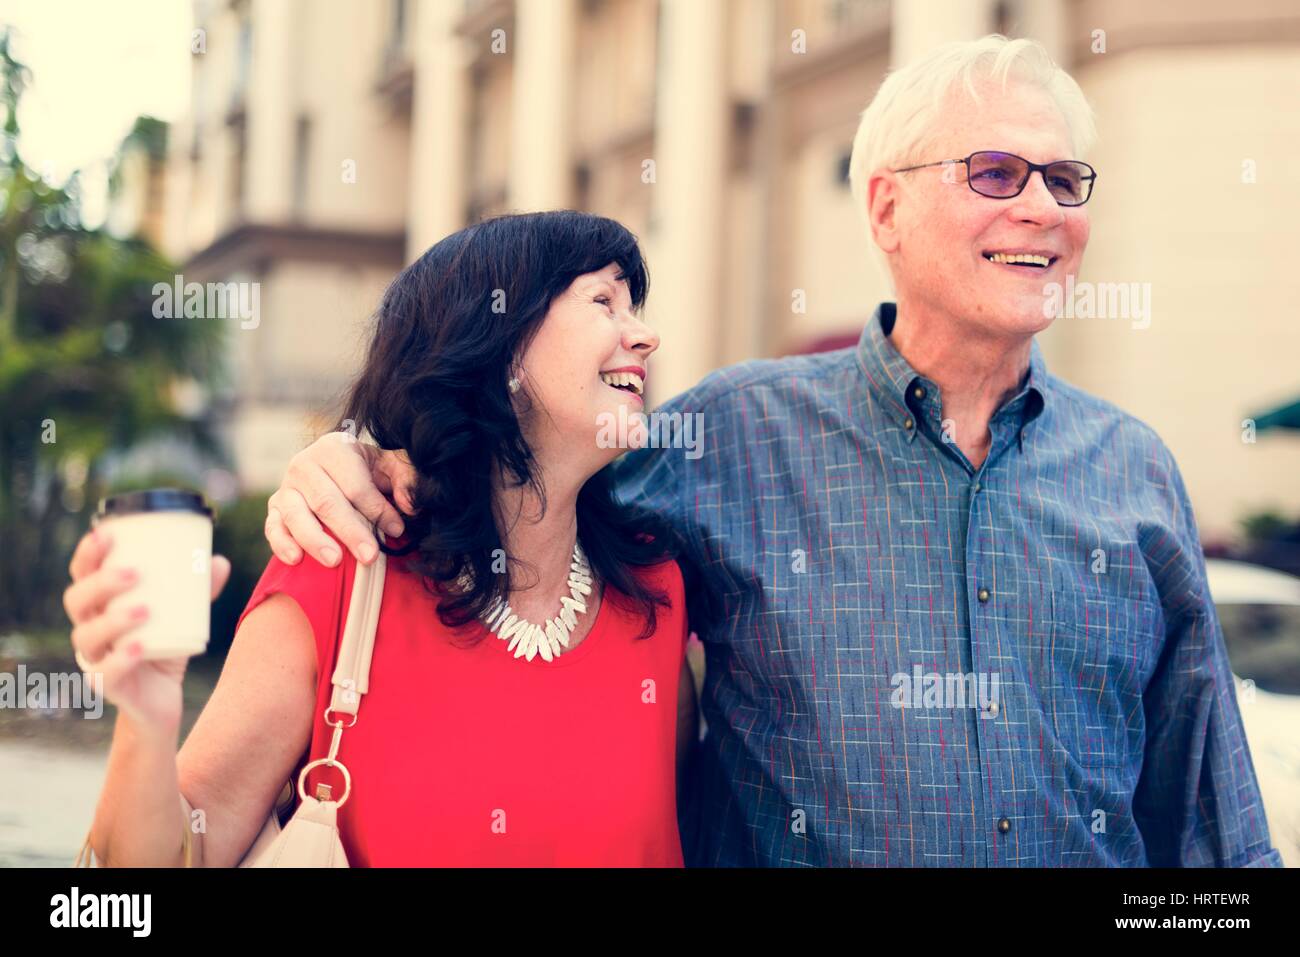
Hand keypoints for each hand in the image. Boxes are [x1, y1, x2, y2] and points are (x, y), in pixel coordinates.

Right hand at [64, 527, 231, 736]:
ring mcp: (96, 659)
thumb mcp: (182, 616)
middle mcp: (90, 630)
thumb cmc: (164, 647)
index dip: (87, 555)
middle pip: (77, 601)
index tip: (105, 534)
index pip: (82, 575)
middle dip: (100, 583)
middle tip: (134, 573)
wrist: (162, 701)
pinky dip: (120, 660)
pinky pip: (105, 675)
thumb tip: (218, 562)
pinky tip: (138, 648)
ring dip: (112, 621)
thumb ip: (198, 590)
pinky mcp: (109, 687)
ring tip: (144, 610)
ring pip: (86, 637)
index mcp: (101, 606)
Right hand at [265, 431, 416, 566]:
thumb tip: (409, 506)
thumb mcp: (388, 466)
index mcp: (335, 448)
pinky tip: (295, 559)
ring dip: (315, 539)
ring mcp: (286, 486)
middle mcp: (305, 464)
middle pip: (327, 501)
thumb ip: (404, 479)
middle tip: (369, 556)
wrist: (333, 469)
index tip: (396, 530)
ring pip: (296, 514)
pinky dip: (281, 543)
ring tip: (334, 561)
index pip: (355, 484)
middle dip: (350, 531)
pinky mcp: (274, 507)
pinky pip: (273, 526)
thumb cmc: (366, 470)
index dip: (377, 509)